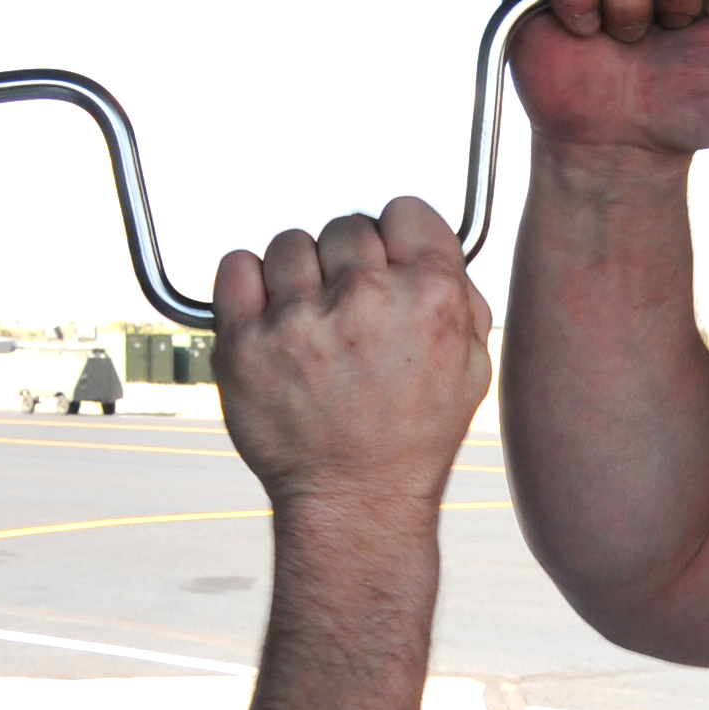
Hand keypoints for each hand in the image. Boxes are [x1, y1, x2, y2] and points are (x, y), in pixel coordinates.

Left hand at [214, 197, 491, 514]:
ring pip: (291, 243)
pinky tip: (270, 317)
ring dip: (299, 275)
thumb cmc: (413, 436)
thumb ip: (459, 293)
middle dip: (348, 263)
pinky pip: (236, 266)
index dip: (398, 238)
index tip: (389, 263)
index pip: (405, 210)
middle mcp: (365, 299)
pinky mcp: (245, 341)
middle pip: (346, 227)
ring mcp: (300, 319)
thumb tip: (429, 242)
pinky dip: (247, 283)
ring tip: (309, 321)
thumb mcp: (472, 365)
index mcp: (430, 296)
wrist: (355, 499)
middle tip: (348, 309)